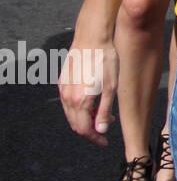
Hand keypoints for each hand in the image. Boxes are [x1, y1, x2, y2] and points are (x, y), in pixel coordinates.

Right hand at [59, 31, 117, 146]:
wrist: (92, 38)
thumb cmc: (105, 61)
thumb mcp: (111, 88)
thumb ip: (104, 111)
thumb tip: (101, 130)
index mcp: (80, 101)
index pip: (84, 129)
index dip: (94, 138)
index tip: (104, 142)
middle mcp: (67, 97)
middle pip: (75, 123)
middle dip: (89, 130)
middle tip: (104, 131)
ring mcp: (63, 88)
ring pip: (71, 113)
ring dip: (84, 119)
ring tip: (102, 116)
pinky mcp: (63, 81)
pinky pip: (68, 101)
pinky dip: (79, 108)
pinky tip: (92, 102)